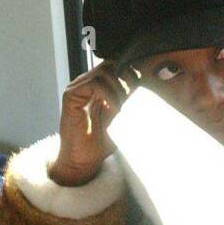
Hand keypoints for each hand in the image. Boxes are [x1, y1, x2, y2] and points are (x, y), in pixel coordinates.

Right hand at [50, 65, 131, 185]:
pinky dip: (109, 93)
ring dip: (120, 87)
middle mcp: (87, 83)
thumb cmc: (102, 142)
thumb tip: (153, 88)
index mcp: (100, 86)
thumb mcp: (123, 117)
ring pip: (104, 71)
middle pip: (112, 64)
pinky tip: (115, 109)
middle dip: (128, 78)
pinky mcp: (70, 95)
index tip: (143, 90)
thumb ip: (132, 101)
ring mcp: (78, 87)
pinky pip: (94, 83)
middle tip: (133, 98)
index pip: (119, 66)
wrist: (83, 160)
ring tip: (123, 107)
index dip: (133, 74)